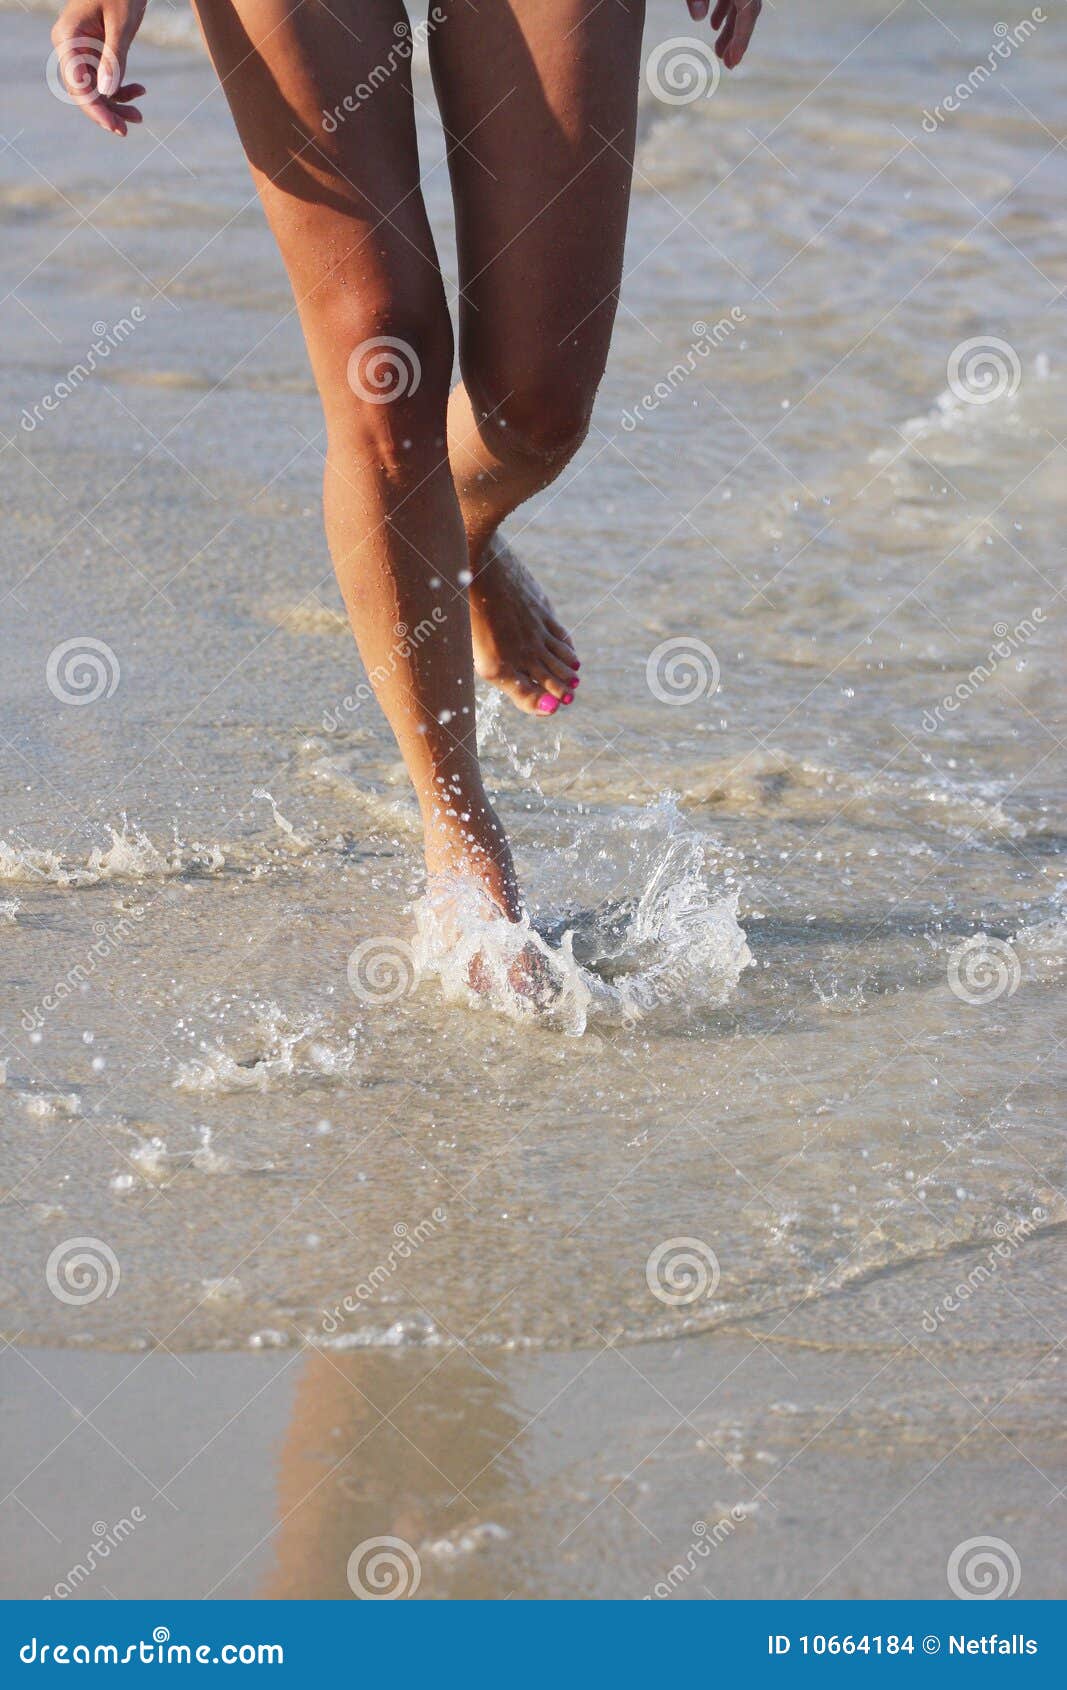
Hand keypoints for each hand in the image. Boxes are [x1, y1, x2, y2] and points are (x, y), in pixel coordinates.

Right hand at [50, 0, 146, 134]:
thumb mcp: (121, 23)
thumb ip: (114, 56)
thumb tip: (107, 92)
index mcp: (69, 38)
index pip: (77, 85)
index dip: (96, 110)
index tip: (116, 128)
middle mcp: (70, 46)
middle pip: (83, 92)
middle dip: (106, 112)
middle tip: (128, 128)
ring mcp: (81, 50)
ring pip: (93, 89)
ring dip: (115, 104)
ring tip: (139, 116)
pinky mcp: (95, 52)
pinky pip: (103, 79)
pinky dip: (120, 89)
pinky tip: (140, 91)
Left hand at [686, 0, 762, 69]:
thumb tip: (698, 17)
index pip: (748, 12)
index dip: (742, 38)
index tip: (733, 62)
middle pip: (746, 12)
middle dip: (736, 40)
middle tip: (728, 64)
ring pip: (739, 5)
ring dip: (729, 29)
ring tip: (718, 51)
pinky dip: (724, 10)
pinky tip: (714, 25)